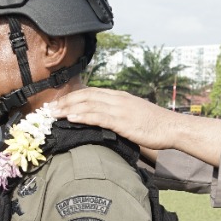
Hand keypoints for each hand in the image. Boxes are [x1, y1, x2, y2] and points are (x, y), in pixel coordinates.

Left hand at [48, 88, 189, 150]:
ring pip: (88, 105)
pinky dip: (82, 116)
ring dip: (68, 108)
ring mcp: (119, 109)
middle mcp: (117, 99)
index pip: (90, 93)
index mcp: (119, 97)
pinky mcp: (122, 121)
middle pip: (85, 96)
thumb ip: (118, 115)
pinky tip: (70, 118)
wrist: (172, 127)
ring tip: (53, 114)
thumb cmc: (154, 125)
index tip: (58, 104)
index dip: (72, 98)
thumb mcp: (133, 115)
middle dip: (65, 102)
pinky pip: (98, 117)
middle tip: (49, 110)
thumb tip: (104, 122)